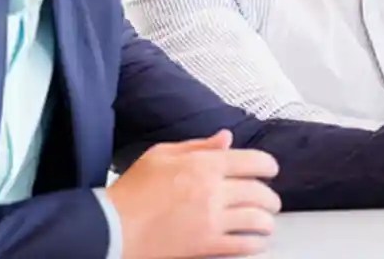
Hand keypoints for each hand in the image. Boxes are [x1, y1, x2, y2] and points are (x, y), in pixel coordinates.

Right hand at [105, 130, 281, 258]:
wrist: (113, 226)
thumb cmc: (133, 189)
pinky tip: (257, 242)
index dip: (268, 165)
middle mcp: (213, 190)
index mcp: (205, 164)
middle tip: (270, 201)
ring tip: (266, 221)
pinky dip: (256, 243)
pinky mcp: (206, 245)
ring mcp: (211, 219)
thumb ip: (199, 145)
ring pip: (256, 218)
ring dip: (267, 220)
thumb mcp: (162, 154)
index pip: (254, 161)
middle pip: (259, 192)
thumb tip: (226, 138)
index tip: (271, 170)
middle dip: (270, 197)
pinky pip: (243, 244)